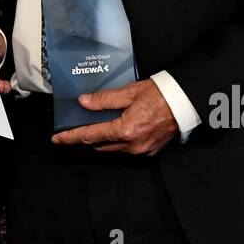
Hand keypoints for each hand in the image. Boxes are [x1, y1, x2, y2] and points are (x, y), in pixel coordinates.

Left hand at [50, 79, 178, 154]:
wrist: (186, 102)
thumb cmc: (160, 94)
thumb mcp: (129, 92)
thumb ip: (104, 100)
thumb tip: (83, 103)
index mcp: (125, 130)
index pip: (90, 136)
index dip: (71, 137)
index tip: (57, 139)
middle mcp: (132, 145)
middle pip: (100, 145)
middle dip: (86, 138)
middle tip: (74, 129)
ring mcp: (142, 150)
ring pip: (113, 148)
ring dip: (102, 139)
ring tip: (94, 127)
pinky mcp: (150, 151)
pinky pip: (126, 149)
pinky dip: (117, 141)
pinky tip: (116, 129)